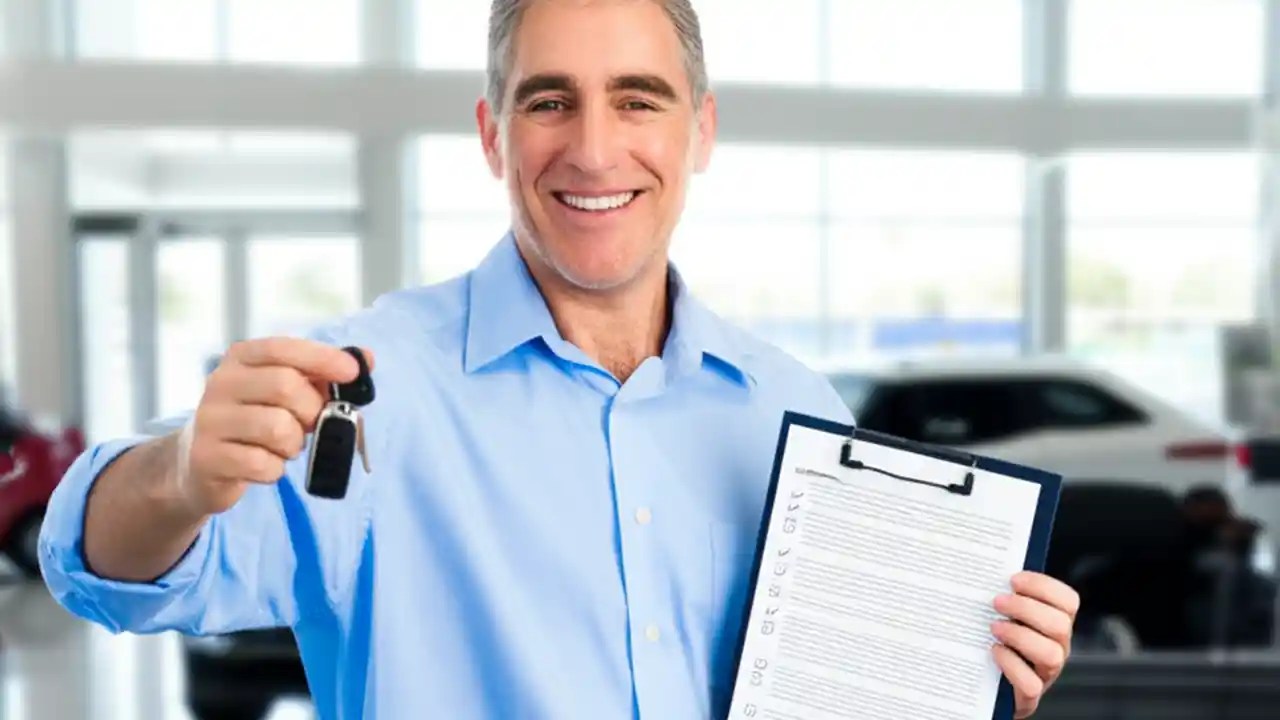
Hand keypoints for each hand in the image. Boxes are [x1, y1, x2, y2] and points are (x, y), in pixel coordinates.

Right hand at [181, 338, 373, 515]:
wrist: (199, 464)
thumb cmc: (256, 420)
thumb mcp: (286, 392)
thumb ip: (323, 375)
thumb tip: (366, 358)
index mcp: (241, 358)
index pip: (283, 348)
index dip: (322, 358)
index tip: (352, 373)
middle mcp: (220, 383)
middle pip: (286, 387)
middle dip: (311, 411)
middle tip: (309, 424)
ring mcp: (210, 420)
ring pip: (278, 428)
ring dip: (293, 444)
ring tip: (283, 446)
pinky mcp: (207, 458)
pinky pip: (263, 464)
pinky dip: (275, 469)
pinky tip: (264, 465)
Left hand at [991, 571, 1079, 717]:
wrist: (988, 684)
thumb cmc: (998, 640)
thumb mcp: (1006, 615)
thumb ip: (1007, 596)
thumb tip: (990, 571)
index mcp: (1056, 622)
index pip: (1068, 600)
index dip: (1043, 586)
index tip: (1013, 580)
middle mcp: (1057, 647)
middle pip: (1060, 625)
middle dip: (1026, 608)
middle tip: (997, 602)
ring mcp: (1046, 673)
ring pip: (1051, 654)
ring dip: (1019, 636)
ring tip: (994, 628)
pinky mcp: (1029, 695)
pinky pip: (1031, 684)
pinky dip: (1011, 664)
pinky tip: (995, 651)